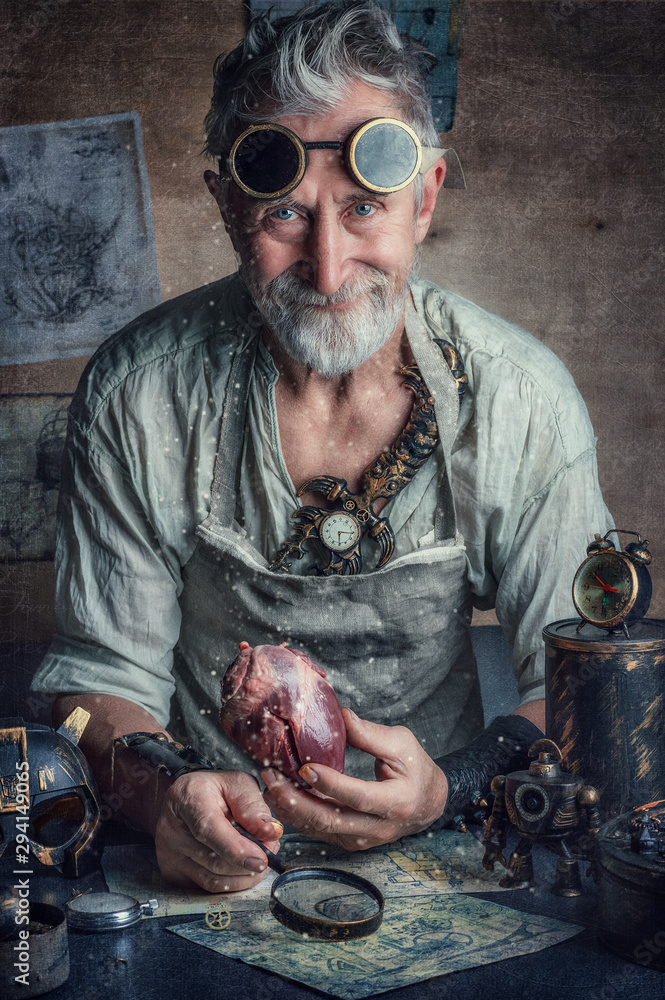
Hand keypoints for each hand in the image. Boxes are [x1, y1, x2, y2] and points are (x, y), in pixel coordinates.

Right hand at [154, 770, 281, 891]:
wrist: (185, 800)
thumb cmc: (214, 790)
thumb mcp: (238, 783)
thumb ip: (253, 806)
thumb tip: (270, 832)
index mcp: (188, 797)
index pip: (209, 829)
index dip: (236, 848)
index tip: (261, 859)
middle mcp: (171, 828)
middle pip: (213, 860)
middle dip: (248, 863)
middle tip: (269, 852)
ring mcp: (169, 853)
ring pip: (212, 879)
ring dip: (243, 876)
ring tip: (257, 858)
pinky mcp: (171, 871)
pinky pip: (207, 887)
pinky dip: (231, 883)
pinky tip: (241, 868)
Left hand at [261, 708, 447, 850]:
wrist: (428, 802)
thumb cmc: (415, 769)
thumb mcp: (401, 743)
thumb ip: (369, 733)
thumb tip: (339, 716)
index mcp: (396, 802)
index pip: (358, 796)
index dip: (331, 784)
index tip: (305, 767)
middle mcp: (378, 828)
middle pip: (331, 820)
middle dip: (296, 801)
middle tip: (271, 779)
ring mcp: (363, 840)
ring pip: (320, 830)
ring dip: (290, 809)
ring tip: (269, 785)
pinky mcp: (350, 841)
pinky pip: (319, 832)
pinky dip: (297, 815)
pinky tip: (281, 796)